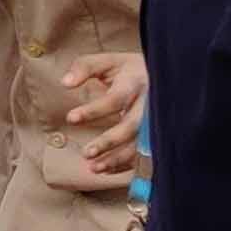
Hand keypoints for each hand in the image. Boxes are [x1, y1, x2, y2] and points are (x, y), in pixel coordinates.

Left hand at [61, 53, 147, 176]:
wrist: (165, 75)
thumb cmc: (129, 69)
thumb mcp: (108, 61)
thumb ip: (84, 67)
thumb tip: (65, 82)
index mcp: (136, 83)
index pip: (115, 100)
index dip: (93, 110)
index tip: (70, 118)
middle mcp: (150, 104)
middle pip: (132, 126)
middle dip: (109, 141)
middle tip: (86, 153)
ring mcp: (157, 121)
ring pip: (141, 144)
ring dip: (118, 158)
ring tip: (94, 168)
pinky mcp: (159, 134)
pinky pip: (146, 153)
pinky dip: (127, 163)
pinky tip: (107, 170)